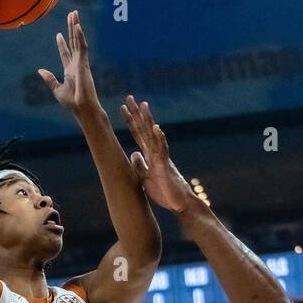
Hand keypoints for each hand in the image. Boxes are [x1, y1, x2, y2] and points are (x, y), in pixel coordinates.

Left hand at [38, 10, 100, 115]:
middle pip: (73, 42)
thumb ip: (50, 79)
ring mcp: (81, 63)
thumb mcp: (57, 90)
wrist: (83, 109)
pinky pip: (82, 47)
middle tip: (71, 15)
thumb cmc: (73, 103)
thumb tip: (40, 70)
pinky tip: (77, 26)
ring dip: (76, 27)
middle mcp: (77, 64)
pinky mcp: (84, 63)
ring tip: (74, 14)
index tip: (58, 34)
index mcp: (70, 71)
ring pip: (78, 40)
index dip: (62, 44)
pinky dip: (80, 36)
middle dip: (71, 28)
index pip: (66, 53)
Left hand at [120, 97, 195, 213]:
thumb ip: (140, 165)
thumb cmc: (164, 192)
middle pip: (145, 129)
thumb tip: (132, 153)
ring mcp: (161, 158)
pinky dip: (160, 139)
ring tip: (143, 105)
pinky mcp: (166, 166)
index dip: (131, 121)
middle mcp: (155, 152)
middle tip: (129, 97)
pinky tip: (156, 128)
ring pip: (154, 136)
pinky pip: (163, 151)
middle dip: (137, 114)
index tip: (123, 107)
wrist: (179, 204)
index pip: (138, 134)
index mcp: (150, 155)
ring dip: (149, 120)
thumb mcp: (145, 178)